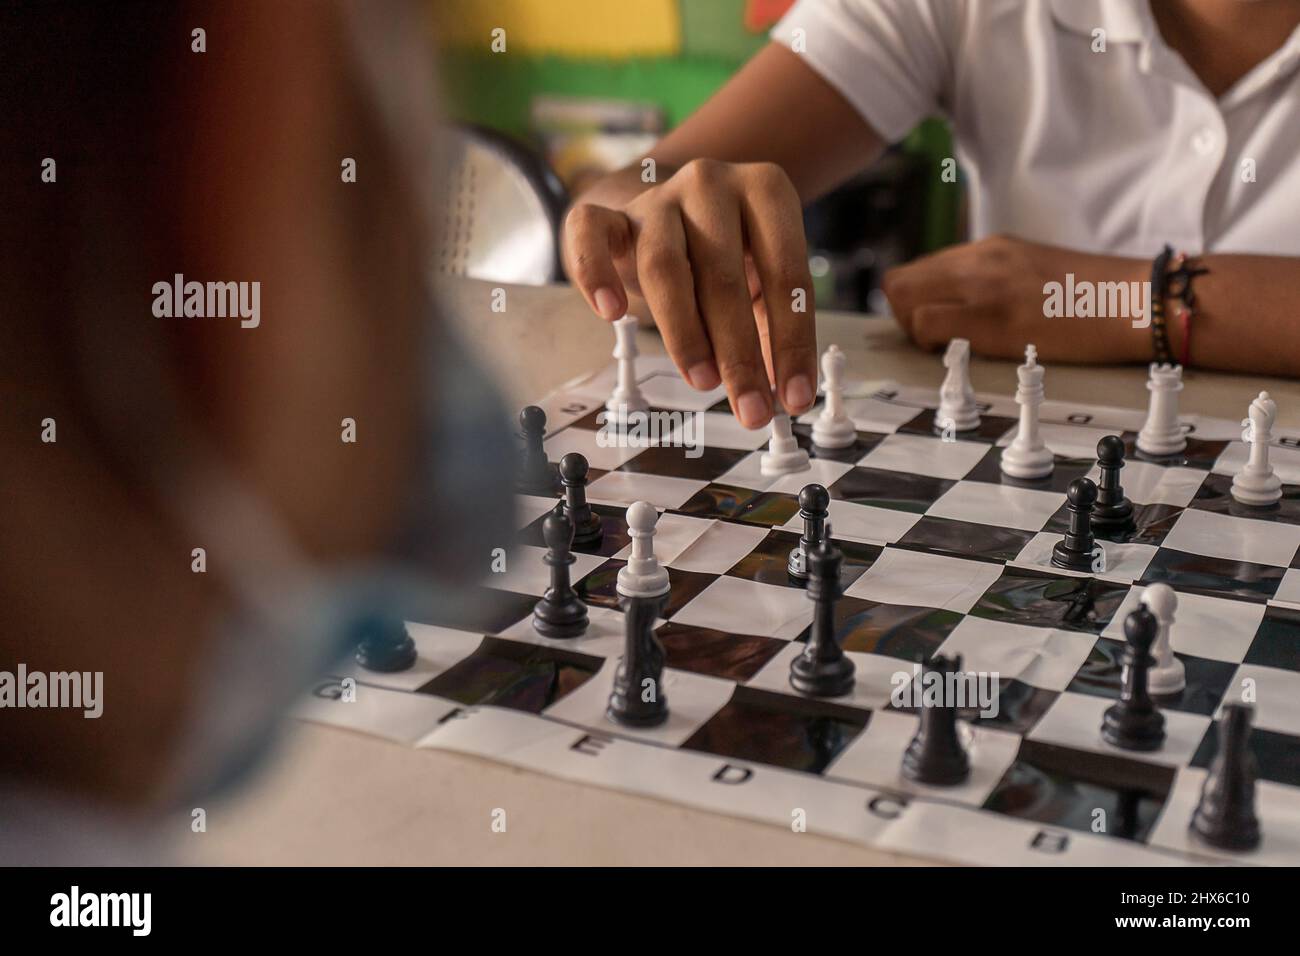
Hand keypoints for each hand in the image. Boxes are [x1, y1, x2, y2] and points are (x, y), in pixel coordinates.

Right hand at [563, 159, 817, 428]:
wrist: (668, 208)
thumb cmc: (723, 251)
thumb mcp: (761, 279)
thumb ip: (773, 330)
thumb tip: (784, 395)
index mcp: (765, 191)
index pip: (785, 272)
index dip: (792, 342)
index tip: (795, 396)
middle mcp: (711, 184)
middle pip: (724, 276)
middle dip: (741, 354)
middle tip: (752, 408)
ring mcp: (658, 197)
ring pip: (663, 266)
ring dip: (685, 334)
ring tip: (704, 380)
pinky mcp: (610, 213)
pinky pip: (592, 235)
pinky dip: (597, 275)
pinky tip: (613, 314)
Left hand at [883, 235, 1150, 362]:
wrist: (1133, 300)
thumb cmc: (1092, 295)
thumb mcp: (1034, 268)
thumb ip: (995, 277)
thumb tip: (963, 301)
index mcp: (990, 247)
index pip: (919, 268)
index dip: (915, 299)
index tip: (933, 319)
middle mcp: (979, 259)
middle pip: (899, 282)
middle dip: (903, 314)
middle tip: (930, 337)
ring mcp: (981, 287)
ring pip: (902, 300)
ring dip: (913, 330)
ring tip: (946, 346)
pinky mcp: (989, 319)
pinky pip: (927, 326)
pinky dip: (929, 344)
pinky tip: (957, 353)